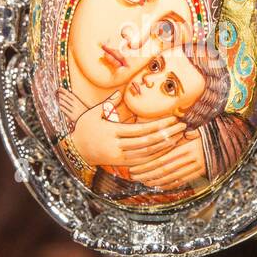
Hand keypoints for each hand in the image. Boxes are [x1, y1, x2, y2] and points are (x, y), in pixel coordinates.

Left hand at [56, 89, 87, 127]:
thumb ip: (73, 100)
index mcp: (77, 100)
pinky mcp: (71, 116)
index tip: (58, 89)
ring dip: (59, 101)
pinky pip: (64, 110)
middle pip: (64, 97)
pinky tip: (60, 106)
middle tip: (56, 94)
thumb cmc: (83, 111)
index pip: (68, 93)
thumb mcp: (79, 104)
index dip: (62, 90)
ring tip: (57, 100)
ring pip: (63, 103)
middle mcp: (75, 104)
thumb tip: (65, 95)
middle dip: (59, 95)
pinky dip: (60, 107)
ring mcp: (73, 110)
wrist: (88, 119)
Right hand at [68, 92, 185, 167]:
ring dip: (163, 146)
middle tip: (182, 127)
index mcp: (112, 131)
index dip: (158, 125)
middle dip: (166, 134)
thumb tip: (119, 92)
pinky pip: (141, 161)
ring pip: (146, 153)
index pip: (140, 129)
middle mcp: (116, 146)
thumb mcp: (92, 113)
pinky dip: (154, 156)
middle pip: (147, 142)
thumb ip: (107, 104)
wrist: (75, 151)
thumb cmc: (84, 128)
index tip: (172, 119)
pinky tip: (165, 150)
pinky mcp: (120, 164)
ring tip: (178, 137)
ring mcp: (119, 157)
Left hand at [129, 130, 206, 189]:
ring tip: (143, 181)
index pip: (162, 159)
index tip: (135, 165)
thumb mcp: (197, 129)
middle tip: (133, 175)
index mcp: (187, 148)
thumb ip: (183, 132)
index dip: (147, 164)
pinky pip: (181, 181)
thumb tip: (177, 129)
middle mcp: (190, 160)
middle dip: (147, 173)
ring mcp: (195, 168)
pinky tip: (159, 185)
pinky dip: (169, 184)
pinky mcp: (199, 173)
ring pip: (172, 177)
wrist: (227, 142)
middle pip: (164, 170)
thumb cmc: (208, 133)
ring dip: (156, 181)